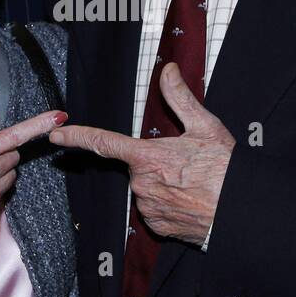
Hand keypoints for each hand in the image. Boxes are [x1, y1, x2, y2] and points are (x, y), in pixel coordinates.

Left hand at [48, 64, 234, 245]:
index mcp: (147, 157)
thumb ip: (180, 97)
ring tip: (192, 184)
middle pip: (137, 167)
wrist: (239, 211)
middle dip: (155, 163)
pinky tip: (189, 200)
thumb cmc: (224, 168)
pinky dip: (168, 203)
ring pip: (146, 189)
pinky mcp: (157, 226)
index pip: (104, 143)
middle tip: (185, 165)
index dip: (77, 137)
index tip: (55, 135)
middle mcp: (141, 184)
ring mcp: (147, 208)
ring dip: (163, 184)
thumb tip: (168, 70)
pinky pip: (154, 210)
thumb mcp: (205, 127)